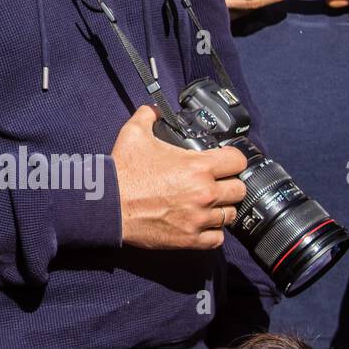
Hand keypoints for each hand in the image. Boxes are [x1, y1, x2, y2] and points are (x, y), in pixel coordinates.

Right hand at [111, 105, 246, 249]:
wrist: (108, 205)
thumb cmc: (123, 171)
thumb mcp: (134, 134)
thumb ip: (148, 116)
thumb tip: (154, 110)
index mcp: (198, 166)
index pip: (238, 161)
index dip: (231, 158)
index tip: (224, 161)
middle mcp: (204, 193)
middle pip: (239, 189)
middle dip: (229, 184)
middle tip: (215, 183)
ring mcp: (199, 218)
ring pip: (230, 215)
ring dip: (220, 208)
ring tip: (206, 204)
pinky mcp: (191, 238)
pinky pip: (218, 238)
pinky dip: (212, 231)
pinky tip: (200, 222)